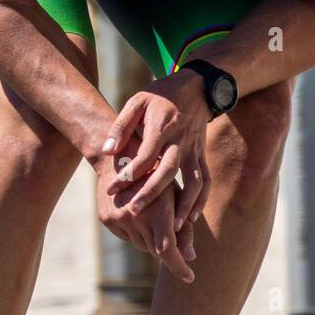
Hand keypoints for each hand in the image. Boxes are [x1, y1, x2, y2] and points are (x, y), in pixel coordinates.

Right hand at [93, 150, 195, 282]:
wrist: (120, 153)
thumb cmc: (157, 171)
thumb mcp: (174, 194)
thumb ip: (183, 226)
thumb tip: (191, 256)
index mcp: (158, 210)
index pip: (168, 250)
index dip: (179, 267)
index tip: (190, 277)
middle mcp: (136, 218)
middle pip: (156, 250)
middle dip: (167, 247)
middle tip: (173, 234)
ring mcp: (118, 220)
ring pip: (141, 245)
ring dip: (150, 238)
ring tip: (152, 214)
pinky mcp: (106, 220)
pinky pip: (126, 237)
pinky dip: (135, 231)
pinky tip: (136, 212)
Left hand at [101, 70, 211, 226]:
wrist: (197, 87)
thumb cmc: (161, 95)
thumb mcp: (137, 101)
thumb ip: (121, 126)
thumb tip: (108, 151)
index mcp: (161, 127)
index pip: (145, 155)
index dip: (129, 173)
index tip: (113, 189)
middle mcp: (180, 141)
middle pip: (168, 171)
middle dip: (151, 193)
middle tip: (133, 211)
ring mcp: (194, 149)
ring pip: (194, 181)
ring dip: (185, 205)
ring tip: (172, 227)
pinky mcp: (201, 155)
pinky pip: (205, 180)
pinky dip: (201, 200)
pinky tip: (191, 218)